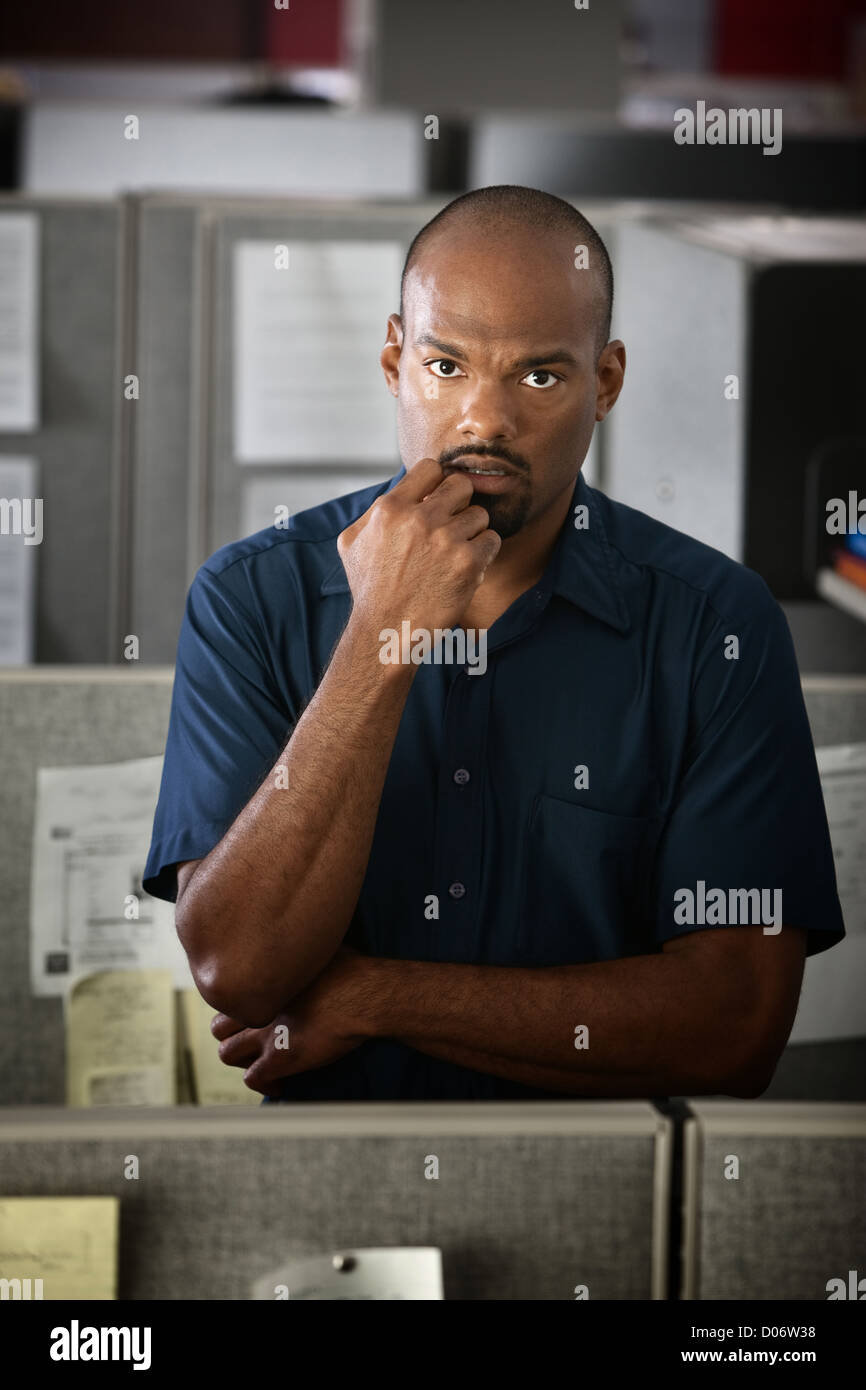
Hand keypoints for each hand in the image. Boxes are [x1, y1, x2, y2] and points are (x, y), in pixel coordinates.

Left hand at [210, 947, 374, 1096]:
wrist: (364, 997)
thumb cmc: (352, 970)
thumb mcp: (320, 949)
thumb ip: (303, 953)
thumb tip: (309, 943)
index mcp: (264, 980)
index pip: (230, 996)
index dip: (241, 1008)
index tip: (258, 1015)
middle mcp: (258, 1008)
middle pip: (219, 1027)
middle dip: (233, 1036)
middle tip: (254, 1040)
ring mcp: (265, 1035)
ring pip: (227, 1054)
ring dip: (243, 1061)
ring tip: (264, 1063)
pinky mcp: (279, 1059)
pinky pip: (254, 1080)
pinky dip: (263, 1085)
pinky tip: (279, 1085)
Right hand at [337, 457, 501, 633]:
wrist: (386, 632)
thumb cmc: (369, 590)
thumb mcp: (351, 543)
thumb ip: (373, 512)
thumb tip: (397, 492)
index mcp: (390, 508)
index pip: (430, 468)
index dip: (437, 482)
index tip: (437, 499)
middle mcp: (419, 519)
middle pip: (461, 485)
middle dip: (459, 503)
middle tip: (451, 525)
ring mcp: (446, 540)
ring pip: (480, 514)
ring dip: (472, 531)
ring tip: (455, 552)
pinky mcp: (468, 563)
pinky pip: (491, 540)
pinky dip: (484, 553)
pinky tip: (467, 566)